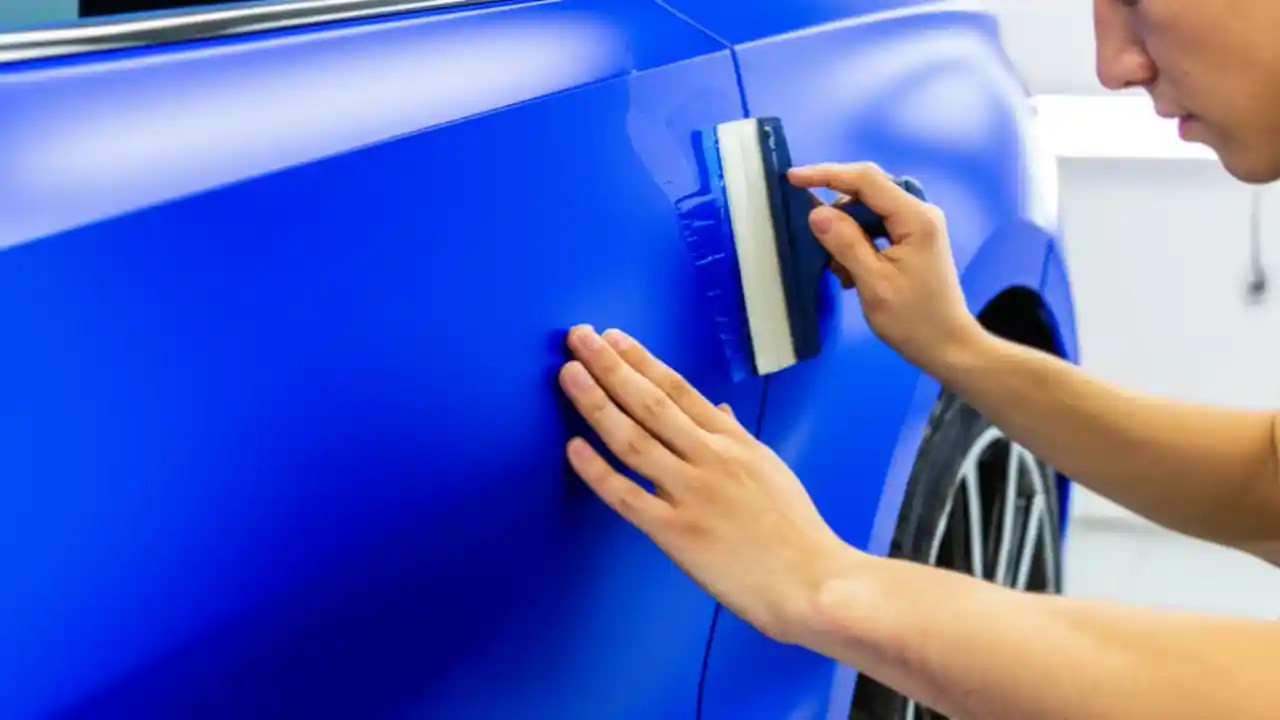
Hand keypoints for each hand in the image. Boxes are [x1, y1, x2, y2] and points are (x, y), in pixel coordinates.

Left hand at [558, 325, 860, 643]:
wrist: (812, 583)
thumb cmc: (795, 531)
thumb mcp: (771, 470)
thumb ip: (738, 438)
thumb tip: (719, 410)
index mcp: (735, 441)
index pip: (680, 389)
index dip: (642, 360)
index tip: (612, 337)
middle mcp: (711, 458)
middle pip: (651, 403)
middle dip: (611, 366)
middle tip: (578, 337)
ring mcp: (692, 494)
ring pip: (634, 440)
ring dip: (597, 404)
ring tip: (569, 374)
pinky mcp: (678, 533)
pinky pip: (628, 497)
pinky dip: (598, 472)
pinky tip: (573, 448)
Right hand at [788, 163, 985, 376]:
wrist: (948, 347)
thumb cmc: (913, 320)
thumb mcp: (874, 284)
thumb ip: (845, 244)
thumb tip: (816, 213)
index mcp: (915, 218)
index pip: (866, 180)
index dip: (827, 174)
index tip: (792, 179)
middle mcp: (919, 212)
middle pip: (867, 191)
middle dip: (835, 206)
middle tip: (808, 230)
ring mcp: (918, 225)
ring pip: (869, 210)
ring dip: (845, 230)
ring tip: (835, 265)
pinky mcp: (913, 239)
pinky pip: (876, 226)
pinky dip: (857, 242)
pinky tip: (849, 271)